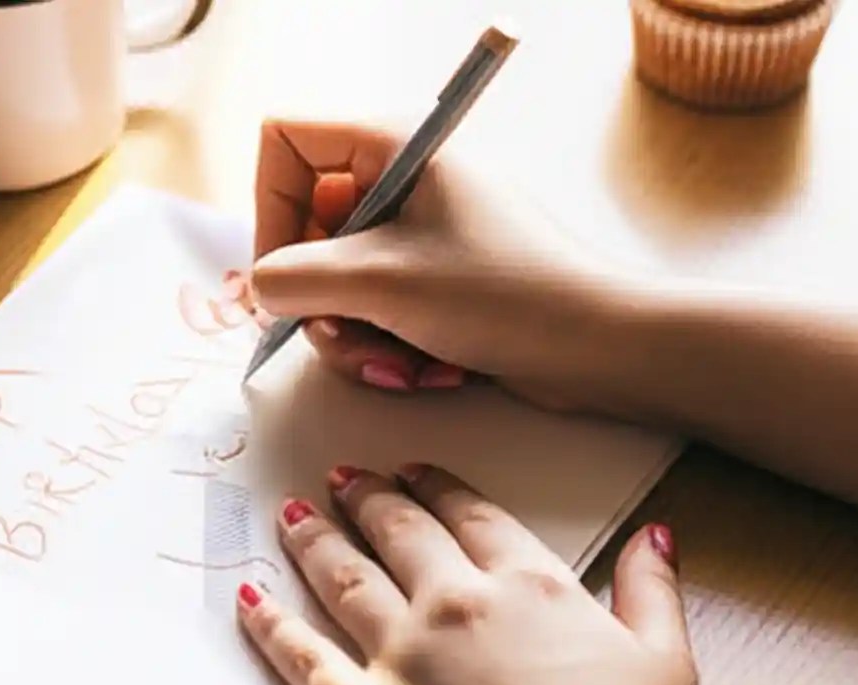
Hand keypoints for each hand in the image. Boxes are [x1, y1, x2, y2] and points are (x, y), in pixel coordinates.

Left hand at [236, 464, 697, 684]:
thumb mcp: (665, 665)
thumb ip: (653, 591)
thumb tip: (654, 536)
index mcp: (529, 585)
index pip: (475, 515)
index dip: (440, 488)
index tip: (418, 473)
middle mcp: (457, 603)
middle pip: (401, 531)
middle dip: (370, 499)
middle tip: (346, 479)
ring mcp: (403, 652)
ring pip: (344, 575)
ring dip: (315, 539)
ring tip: (294, 513)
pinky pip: (301, 656)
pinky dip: (269, 623)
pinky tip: (248, 598)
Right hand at [250, 120, 626, 409]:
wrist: (599, 347)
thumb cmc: (506, 293)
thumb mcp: (381, 282)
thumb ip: (295, 279)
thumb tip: (258, 289)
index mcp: (394, 144)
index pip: (287, 143)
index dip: (270, 208)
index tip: (283, 271)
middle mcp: (403, 178)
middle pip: (307, 228)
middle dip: (322, 298)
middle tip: (347, 334)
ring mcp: (419, 231)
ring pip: (336, 280)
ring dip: (354, 334)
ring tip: (399, 360)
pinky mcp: (434, 279)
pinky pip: (374, 308)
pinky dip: (387, 345)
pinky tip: (427, 368)